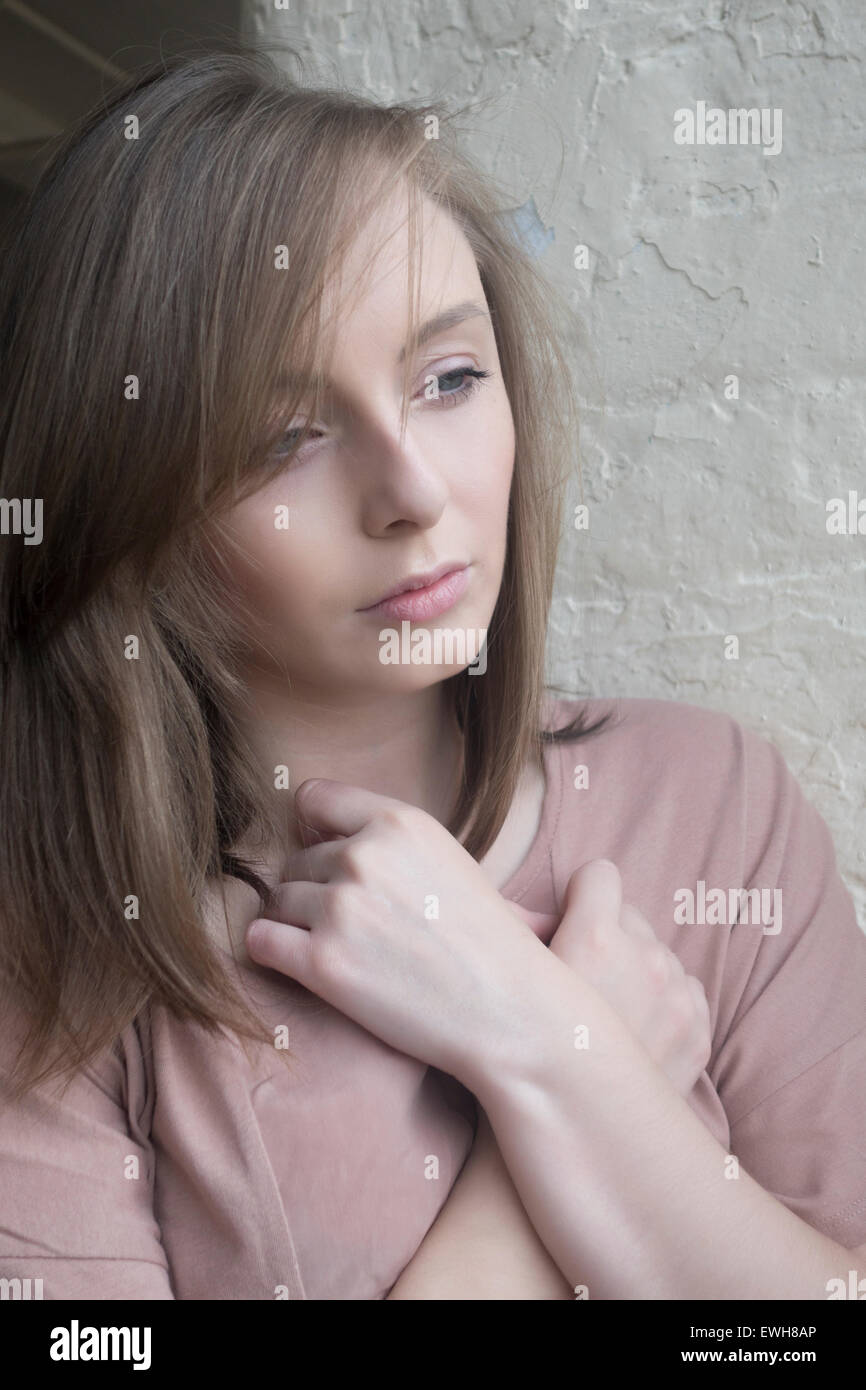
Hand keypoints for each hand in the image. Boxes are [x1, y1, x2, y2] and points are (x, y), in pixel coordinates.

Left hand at [244, 779, 564, 1089]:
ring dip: (294, 923)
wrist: (510, 1013)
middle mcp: (365, 856)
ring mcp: (341, 909)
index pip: (314, 799)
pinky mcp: (323, 964)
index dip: (313, 830)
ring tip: (336, 948)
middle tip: (352, 925)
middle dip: (312, 889)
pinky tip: (299, 964)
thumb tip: (311, 827)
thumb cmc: (483, 941)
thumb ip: (386, 840)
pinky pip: (261, 941)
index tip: (324, 857)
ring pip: (277, 901)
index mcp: (400, 823)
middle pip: (295, 860)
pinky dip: (270, 951)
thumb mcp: (445, 860)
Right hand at [529, 860, 710, 1095]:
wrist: (562, 1138)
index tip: (570, 920)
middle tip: (584, 980)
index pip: (601, 874)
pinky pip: (689, 992)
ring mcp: (677, 998)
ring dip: (640, 972)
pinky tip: (637, 1033)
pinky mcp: (696, 1034)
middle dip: (610, 937)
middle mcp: (644, 960)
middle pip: (632, 916)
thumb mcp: (509, 982)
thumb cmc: (519, 1061)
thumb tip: (519, 910)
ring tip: (610, 1014)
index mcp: (595, 937)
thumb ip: (517, 931)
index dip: (581, 896)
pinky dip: (667, 1004)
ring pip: (662, 955)